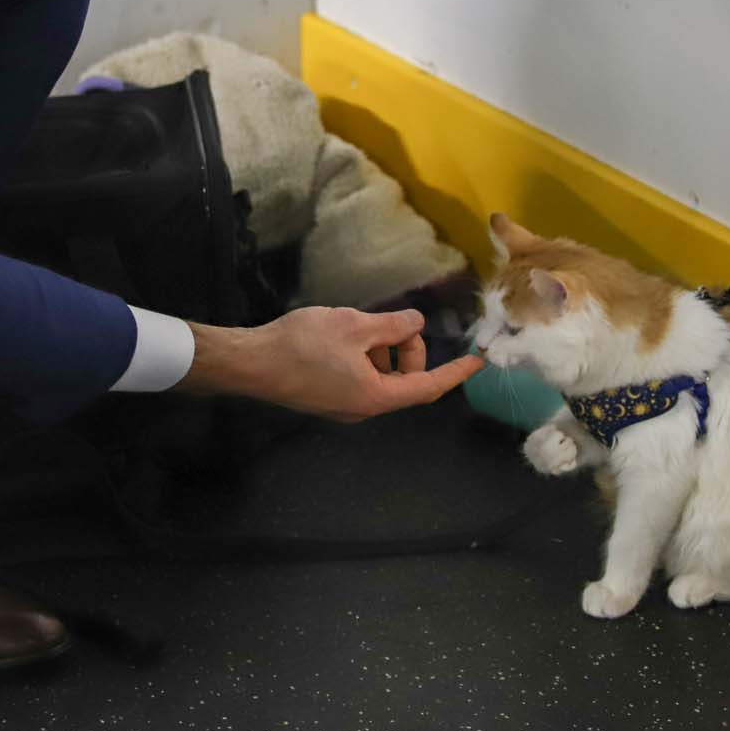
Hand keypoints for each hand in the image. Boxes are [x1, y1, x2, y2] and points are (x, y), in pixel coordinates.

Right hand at [177, 307, 487, 422]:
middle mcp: (364, 408)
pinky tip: (347, 334)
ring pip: (381, 378)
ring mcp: (344, 406)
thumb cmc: (303, 345)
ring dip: (384, 351)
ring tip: (365, 325)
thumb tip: (417, 324)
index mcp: (377, 396)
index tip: (479, 361)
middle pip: (404, 381)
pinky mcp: (326, 398)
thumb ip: (392, 326)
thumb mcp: (354, 326)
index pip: (428, 386)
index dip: (456, 373)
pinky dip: (366, 357)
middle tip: (398, 322)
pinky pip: (360, 379)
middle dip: (409, 351)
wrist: (250, 362)